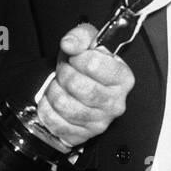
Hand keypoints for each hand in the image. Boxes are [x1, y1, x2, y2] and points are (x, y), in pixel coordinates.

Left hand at [34, 24, 135, 148]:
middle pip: (78, 85)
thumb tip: (70, 44)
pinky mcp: (82, 135)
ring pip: (64, 104)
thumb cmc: (85, 68)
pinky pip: (55, 121)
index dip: (77, 58)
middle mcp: (116, 103)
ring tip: (61, 87)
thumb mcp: (87, 43)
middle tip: (66, 72)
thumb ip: (81, 36)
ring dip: (54, 91)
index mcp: (123, 78)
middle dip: (64, 75)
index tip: (76, 58)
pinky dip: (48, 109)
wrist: (77, 89)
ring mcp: (100, 122)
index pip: (93, 64)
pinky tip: (56, 103)